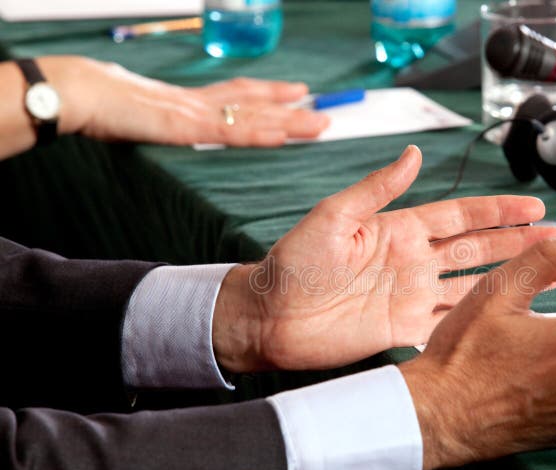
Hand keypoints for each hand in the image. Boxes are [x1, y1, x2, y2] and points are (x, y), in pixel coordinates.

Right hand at [39, 55, 328, 146]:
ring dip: (289, 120)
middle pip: (254, 103)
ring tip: (319, 121)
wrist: (76, 92)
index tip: (291, 93)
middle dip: (289, 107)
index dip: (266, 95)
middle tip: (321, 108)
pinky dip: (260, 133)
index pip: (236, 96)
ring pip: (253, 117)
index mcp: (185, 101)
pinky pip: (231, 132)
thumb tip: (158, 123)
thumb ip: (154, 121)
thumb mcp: (133, 115)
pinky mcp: (186, 126)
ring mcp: (194, 113)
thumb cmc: (94, 102)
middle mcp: (197, 103)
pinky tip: (283, 134)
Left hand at [212, 145, 555, 371]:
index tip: (534, 206)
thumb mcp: (334, 216)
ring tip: (547, 271)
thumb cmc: (294, 262)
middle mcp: (413, 261)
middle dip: (517, 242)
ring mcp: (411, 296)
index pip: (459, 217)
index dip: (497, 211)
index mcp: (399, 230)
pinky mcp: (404, 329)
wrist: (271, 317)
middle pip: (477, 249)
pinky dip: (479, 318)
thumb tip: (414, 153)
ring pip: (472, 285)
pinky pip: (450, 321)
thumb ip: (377, 189)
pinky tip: (506, 315)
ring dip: (507, 278)